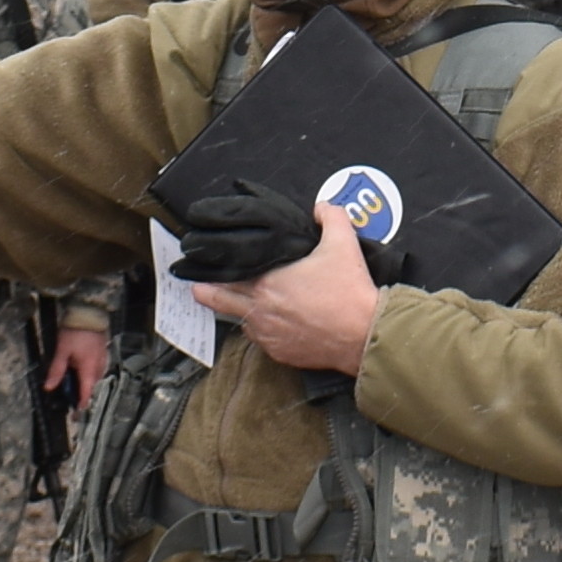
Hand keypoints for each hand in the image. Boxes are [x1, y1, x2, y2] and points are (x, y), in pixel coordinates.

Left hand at [46, 312, 111, 401]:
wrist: (88, 313)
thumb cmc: (74, 332)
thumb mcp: (62, 351)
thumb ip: (56, 370)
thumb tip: (49, 387)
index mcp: (89, 368)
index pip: (87, 392)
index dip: (81, 404)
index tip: (76, 413)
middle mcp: (99, 366)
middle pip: (91, 386)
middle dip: (82, 392)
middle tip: (69, 396)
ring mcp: (102, 359)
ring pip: (94, 377)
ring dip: (85, 382)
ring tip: (73, 382)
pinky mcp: (103, 353)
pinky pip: (97, 368)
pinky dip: (88, 373)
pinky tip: (80, 368)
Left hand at [194, 195, 382, 376]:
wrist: (364, 334)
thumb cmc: (349, 292)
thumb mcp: (342, 243)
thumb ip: (330, 216)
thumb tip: (321, 207)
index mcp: (267, 283)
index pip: (226, 276)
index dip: (212, 272)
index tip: (202, 269)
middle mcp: (261, 311)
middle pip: (220, 302)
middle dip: (206, 294)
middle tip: (197, 288)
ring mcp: (270, 336)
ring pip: (243, 323)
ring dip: (240, 313)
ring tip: (239, 306)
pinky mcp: (282, 354)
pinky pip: (264, 341)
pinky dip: (264, 332)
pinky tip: (271, 324)